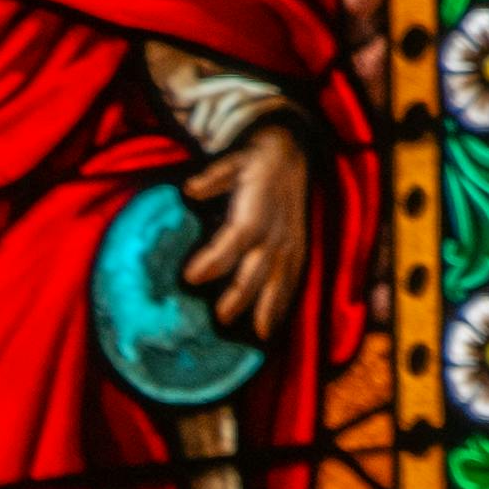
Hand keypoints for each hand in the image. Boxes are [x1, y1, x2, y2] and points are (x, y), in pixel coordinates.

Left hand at [180, 111, 312, 340]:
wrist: (291, 153)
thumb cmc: (253, 161)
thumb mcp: (231, 162)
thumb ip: (213, 178)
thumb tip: (190, 189)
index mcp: (256, 209)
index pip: (235, 238)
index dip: (214, 259)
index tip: (190, 276)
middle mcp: (276, 230)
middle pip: (258, 267)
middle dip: (241, 295)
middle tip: (221, 318)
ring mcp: (290, 241)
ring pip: (280, 279)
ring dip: (269, 307)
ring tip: (258, 334)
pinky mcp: (299, 248)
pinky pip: (293, 278)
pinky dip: (284, 302)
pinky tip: (274, 324)